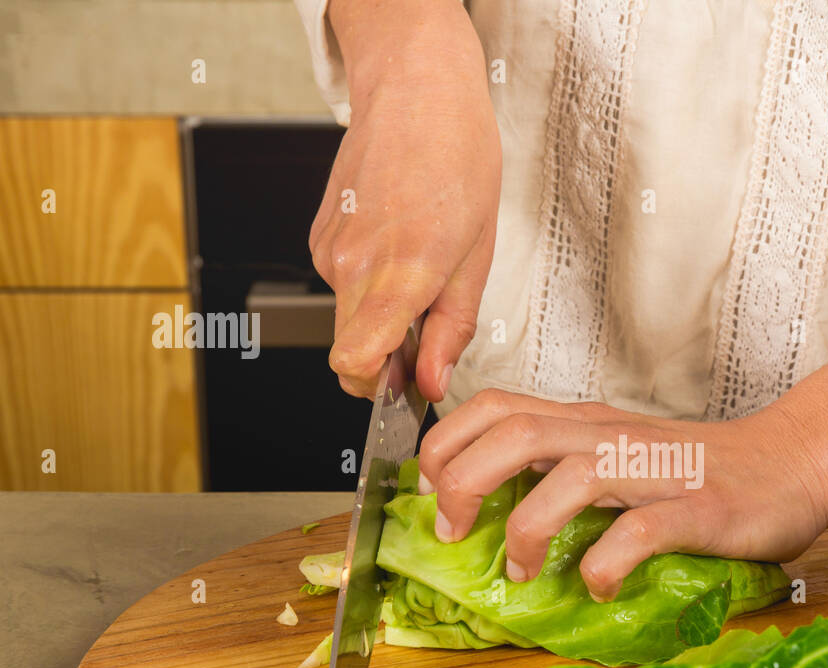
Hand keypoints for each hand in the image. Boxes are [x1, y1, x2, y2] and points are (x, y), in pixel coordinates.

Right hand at [310, 0, 499, 399]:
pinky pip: (343, 286)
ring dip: (382, 318)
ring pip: (349, 319)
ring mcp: (330, 250)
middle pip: (351, 352)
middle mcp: (354, 265)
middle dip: (387, 361)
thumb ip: (453, 328)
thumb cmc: (457, 159)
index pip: (355, 360)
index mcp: (402, 272)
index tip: (404, 387)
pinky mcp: (320, 238)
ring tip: (422, 270)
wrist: (416, 91)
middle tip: (430, 336)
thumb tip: (433, 381)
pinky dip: (369, 286)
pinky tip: (398, 246)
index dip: (376, 388)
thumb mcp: (478, 255)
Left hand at [416, 278, 827, 600]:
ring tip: (521, 572)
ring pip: (571, 478)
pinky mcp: (696, 511)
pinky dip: (606, 563)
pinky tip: (597, 588)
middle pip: (516, 434)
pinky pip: (640, 533)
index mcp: (588, 423)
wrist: (791, 464)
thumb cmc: (701, 472)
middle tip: (454, 534)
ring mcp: (655, 473)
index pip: (498, 406)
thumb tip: (492, 511)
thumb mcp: (620, 454)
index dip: (448, 443)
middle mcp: (612, 438)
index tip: (432, 491)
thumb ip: (565, 468)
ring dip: (529, 529)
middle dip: (465, 482)